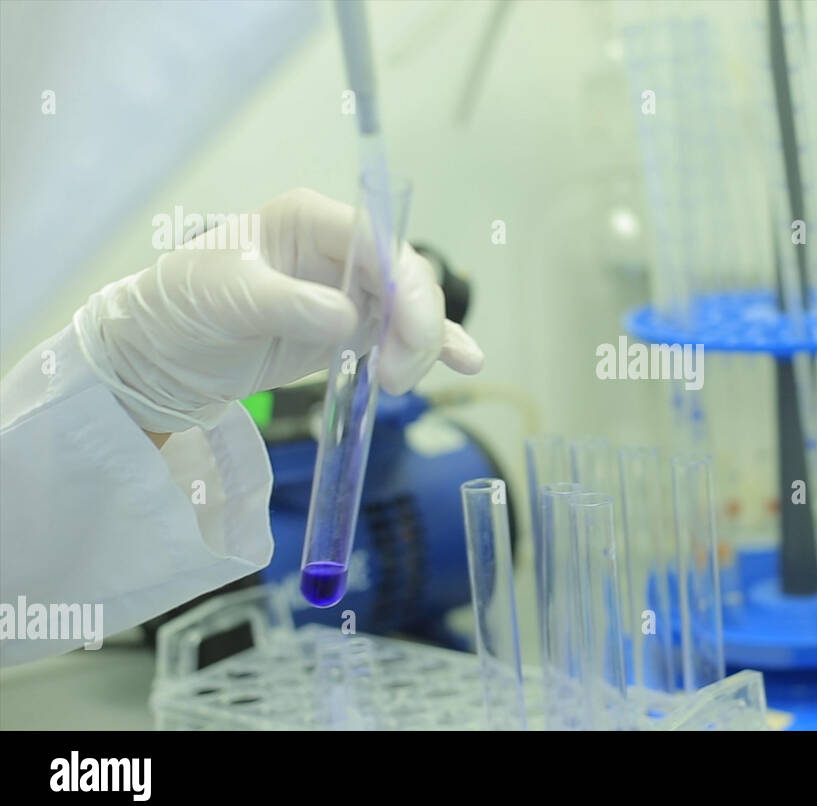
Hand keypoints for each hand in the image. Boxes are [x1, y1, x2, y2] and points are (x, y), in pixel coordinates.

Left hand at [74, 188, 483, 433]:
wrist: (164, 356)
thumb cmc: (183, 308)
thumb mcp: (225, 299)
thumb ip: (289, 303)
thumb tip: (348, 318)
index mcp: (310, 221)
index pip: (379, 243)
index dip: (406, 286)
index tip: (413, 335)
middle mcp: (339, 250)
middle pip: (406, 278)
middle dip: (415, 327)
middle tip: (396, 379)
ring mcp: (350, 290)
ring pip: (412, 310)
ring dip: (421, 347)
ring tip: (395, 387)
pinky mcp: (353, 328)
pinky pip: (404, 334)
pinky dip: (434, 347)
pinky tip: (466, 361)